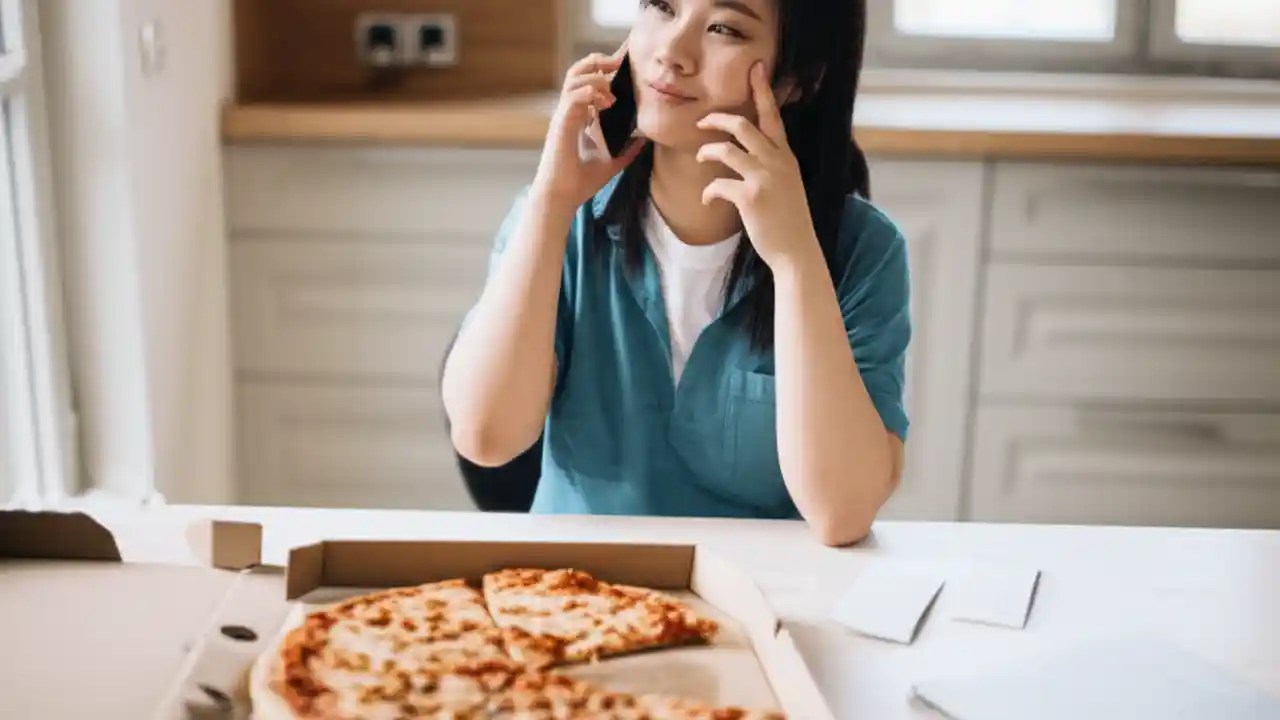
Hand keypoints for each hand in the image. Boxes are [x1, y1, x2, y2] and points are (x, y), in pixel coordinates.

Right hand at [532, 42, 647, 213]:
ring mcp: (563, 116)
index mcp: (579, 117)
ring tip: (612, 87)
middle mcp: (570, 112)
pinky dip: (589, 92)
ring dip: (595, 76)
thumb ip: (627, 149)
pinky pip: (572, 97)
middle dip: (600, 62)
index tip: (625, 64)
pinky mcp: (561, 124)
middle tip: (620, 63)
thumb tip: (644, 139)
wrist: (563, 197)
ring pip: (573, 78)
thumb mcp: (612, 162)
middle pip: (578, 71)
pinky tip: (605, 100)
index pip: (589, 82)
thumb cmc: (580, 182)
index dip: (605, 69)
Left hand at [696, 62, 819, 271]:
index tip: (754, 68)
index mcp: (786, 156)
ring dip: (707, 150)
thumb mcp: (788, 185)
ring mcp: (764, 178)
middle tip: (702, 122)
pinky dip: (708, 191)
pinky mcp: (750, 197)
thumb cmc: (789, 221)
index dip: (762, 90)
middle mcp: (777, 161)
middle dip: (717, 118)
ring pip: (726, 149)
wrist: (797, 251)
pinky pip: (718, 184)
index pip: (773, 115)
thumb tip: (747, 154)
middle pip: (743, 124)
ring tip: (699, 155)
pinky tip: (707, 200)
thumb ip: (773, 165)